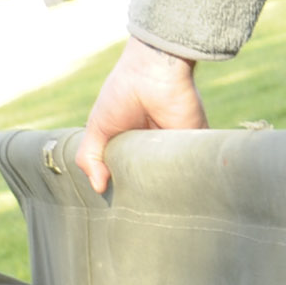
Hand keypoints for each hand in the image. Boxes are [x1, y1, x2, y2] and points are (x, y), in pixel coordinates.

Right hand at [75, 38, 207, 193]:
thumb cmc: (121, 95)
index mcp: (131, 146)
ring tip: (154, 206)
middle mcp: (153, 148)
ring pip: (172, 178)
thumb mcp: (97, 128)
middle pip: (150, 181)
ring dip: (165, 190)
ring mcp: (174, 147)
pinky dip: (188, 180)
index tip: (116, 207)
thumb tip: (99, 188)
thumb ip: (89, 158)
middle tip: (135, 212)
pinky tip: (177, 191)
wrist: (153, 72)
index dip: (122, 190)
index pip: (127, 176)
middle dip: (144, 195)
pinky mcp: (196, 143)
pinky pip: (195, 169)